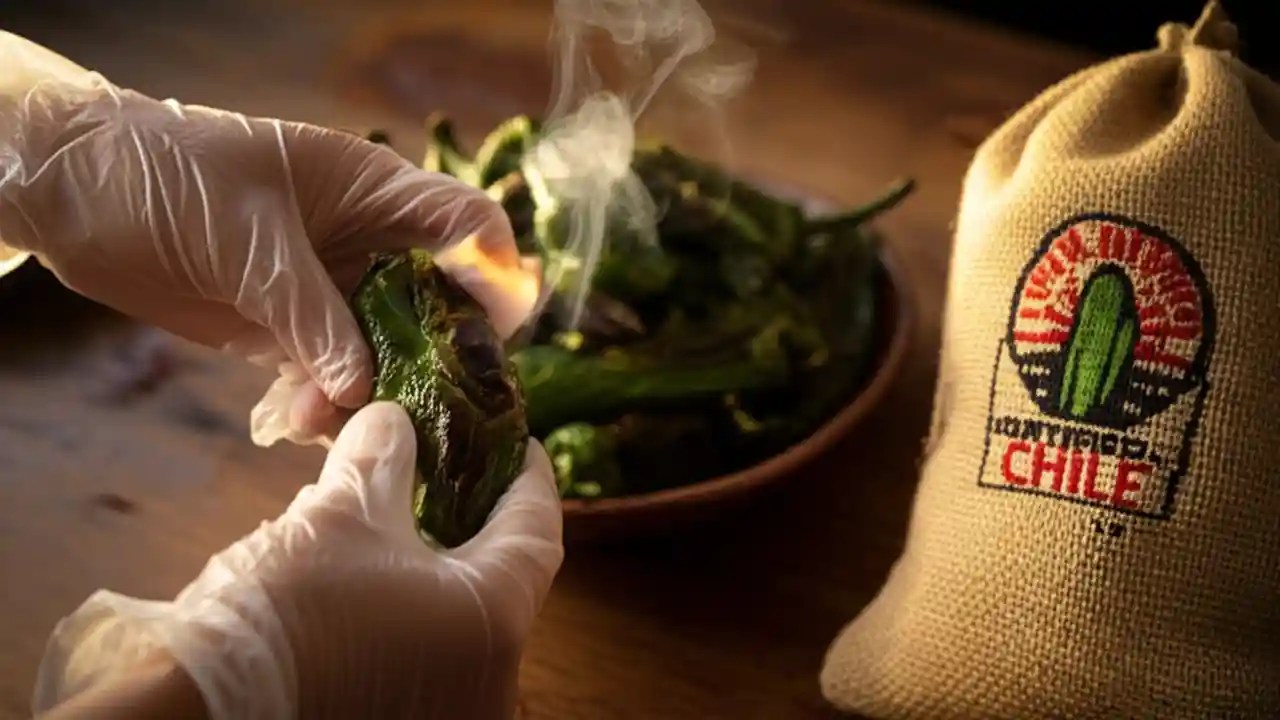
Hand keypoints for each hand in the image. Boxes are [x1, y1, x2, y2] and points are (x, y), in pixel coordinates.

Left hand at [0, 33, 538, 444]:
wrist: (76, 192)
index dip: (496, 273)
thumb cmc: (169, 179)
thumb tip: (364, 388)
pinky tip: (289, 420)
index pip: (468, 224)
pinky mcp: (287, 331)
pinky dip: (321, 404)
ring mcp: (328, 289)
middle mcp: (366, 241)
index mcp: (374, 191)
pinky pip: (330, 376)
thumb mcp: (251, 240)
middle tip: (419, 408)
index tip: (496, 333)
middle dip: (436, 359)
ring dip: (369, 392)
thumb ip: (312, 315)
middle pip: (439, 303)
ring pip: (385, 353)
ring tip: (323, 418)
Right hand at [32, 402, 563, 719]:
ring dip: (426, 567)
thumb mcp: (336, 517)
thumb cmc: (286, 616)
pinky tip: (355, 582)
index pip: (539, 528)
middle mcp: (494, 679)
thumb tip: (393, 423)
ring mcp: (454, 711)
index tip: (516, 441)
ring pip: (457, 618)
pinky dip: (404, 614)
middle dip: (464, 519)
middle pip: (498, 576)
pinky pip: (426, 657)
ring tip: (378, 520)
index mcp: (496, 618)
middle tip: (440, 472)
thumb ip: (380, 460)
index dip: (527, 475)